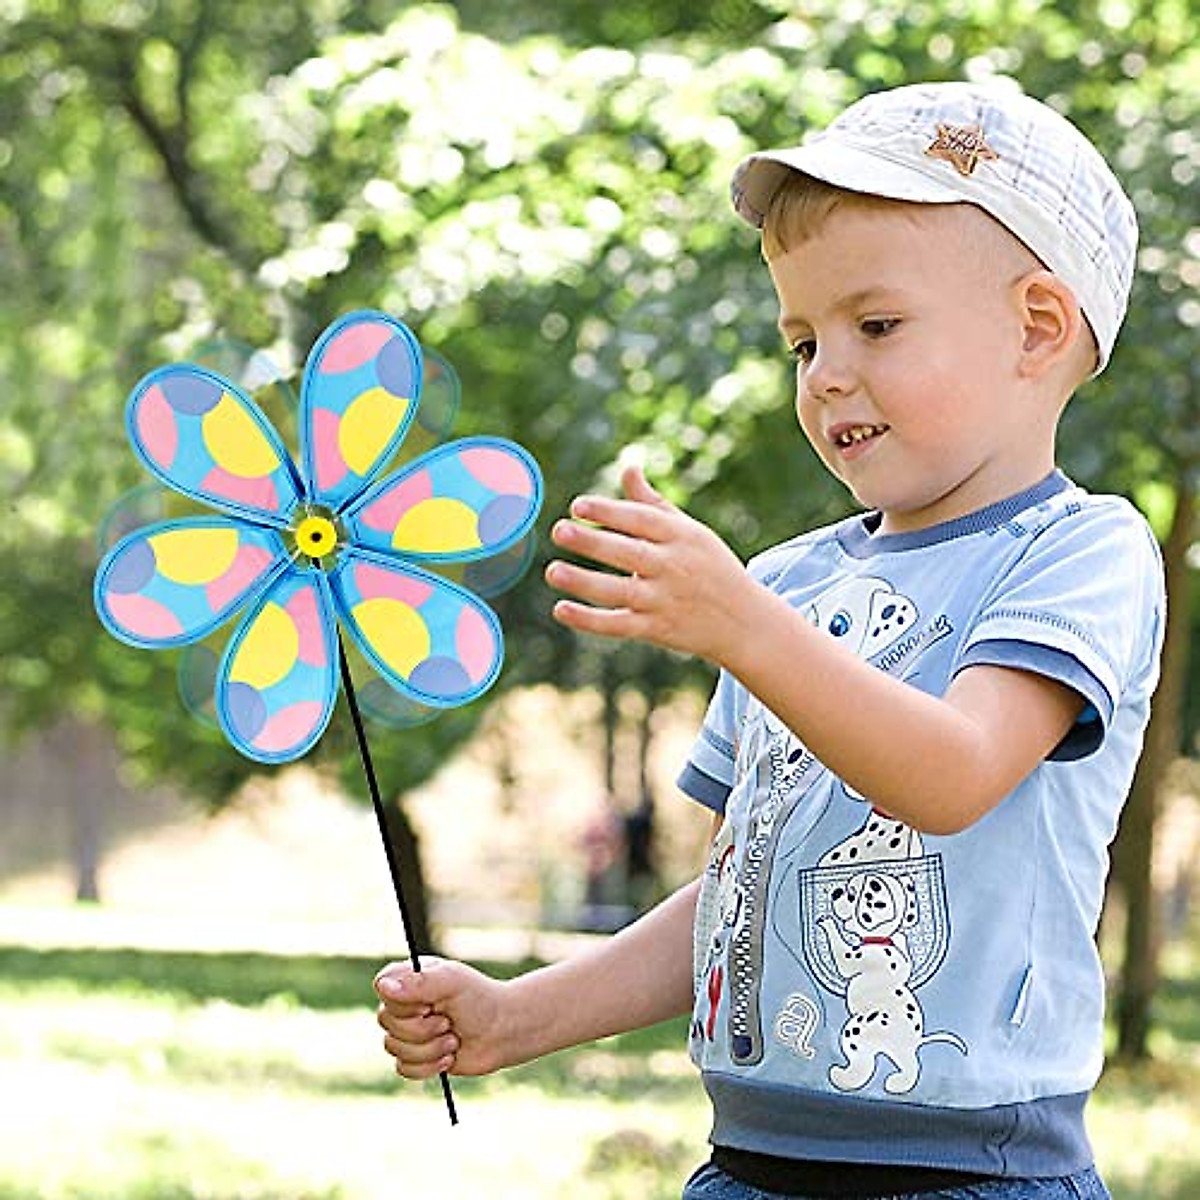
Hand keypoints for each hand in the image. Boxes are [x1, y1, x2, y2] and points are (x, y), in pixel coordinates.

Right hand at [375, 957, 509, 1079]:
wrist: (503, 1032)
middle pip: (386, 1022)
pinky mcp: (415, 1056)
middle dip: (422, 1029)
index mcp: (411, 977)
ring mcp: (409, 1030)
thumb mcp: (453, 983)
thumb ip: (418, 983)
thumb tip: (383, 986)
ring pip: (393, 1048)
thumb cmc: (480, 1000)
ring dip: (430, 1048)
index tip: (428, 1005)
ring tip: (453, 1040)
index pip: (382, 986)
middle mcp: (406, 1003)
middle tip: (449, 1022)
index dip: (403, 1002)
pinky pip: (404, 1068)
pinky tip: (449, 1057)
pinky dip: (429, 1066)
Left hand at [545, 464, 753, 662]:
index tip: (577, 505)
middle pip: (630, 553)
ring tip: (552, 570)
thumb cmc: (710, 568)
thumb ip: (653, 503)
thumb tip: (628, 467)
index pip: (642, 521)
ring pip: (621, 591)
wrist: (745, 622)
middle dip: (594, 541)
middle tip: (558, 530)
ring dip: (585, 582)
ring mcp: (665, 600)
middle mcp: (674, 567)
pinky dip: (590, 620)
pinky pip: (619, 625)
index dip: (610, 511)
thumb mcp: (690, 532)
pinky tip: (560, 610)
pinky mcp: (657, 630)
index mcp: (682, 537)